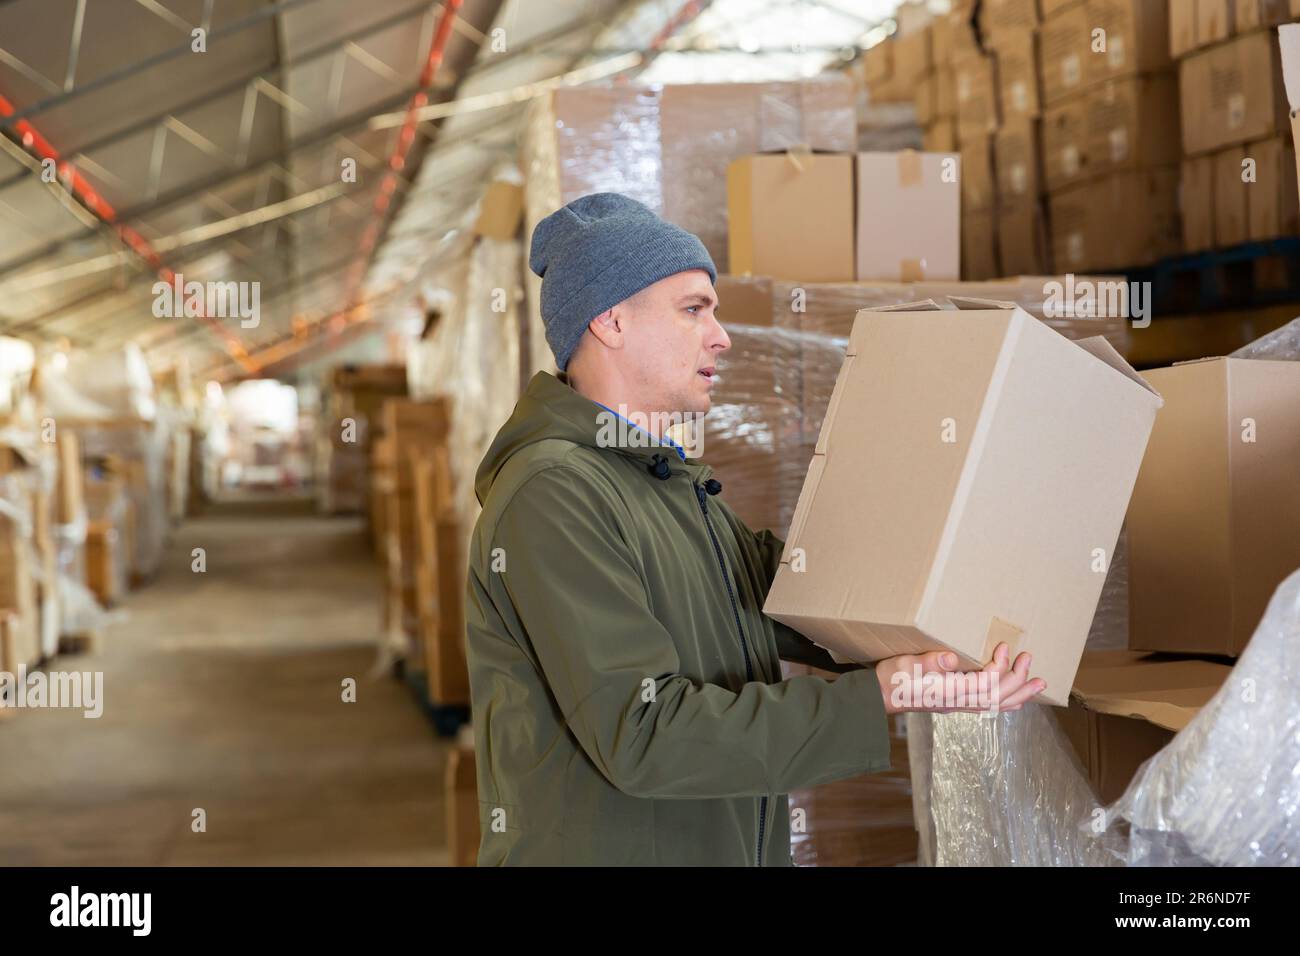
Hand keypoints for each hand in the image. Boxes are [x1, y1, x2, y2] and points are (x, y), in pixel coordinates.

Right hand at [874, 642, 1045, 714]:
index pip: (986, 684)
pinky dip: (1007, 700)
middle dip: (1019, 680)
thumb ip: (930, 662)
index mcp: (950, 691)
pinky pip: (990, 706)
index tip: (1004, 647)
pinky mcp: (957, 703)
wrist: (880, 696)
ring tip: (1038, 683)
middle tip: (1030, 660)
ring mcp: (959, 705)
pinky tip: (1015, 695)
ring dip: (1020, 693)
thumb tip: (952, 659)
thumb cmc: (892, 677)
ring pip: (997, 705)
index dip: (1001, 666)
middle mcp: (959, 702)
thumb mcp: (907, 664)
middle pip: (998, 697)